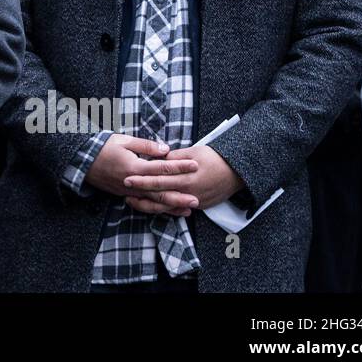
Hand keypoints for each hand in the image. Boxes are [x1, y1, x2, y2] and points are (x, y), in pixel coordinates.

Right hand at [85, 134, 198, 215]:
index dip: (180, 166)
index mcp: (134, 166)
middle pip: (161, 191)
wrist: (83, 161)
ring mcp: (129, 191)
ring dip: (172, 206)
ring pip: (154, 202)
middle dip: (180, 194)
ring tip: (189, 209)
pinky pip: (145, 204)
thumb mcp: (124, 140)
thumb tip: (166, 149)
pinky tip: (171, 210)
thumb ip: (146, 146)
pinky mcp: (126, 196)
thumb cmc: (104, 147)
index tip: (195, 165)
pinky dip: (159, 208)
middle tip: (197, 198)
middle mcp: (133, 182)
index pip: (162, 167)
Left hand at [123, 143, 242, 212]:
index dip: (142, 178)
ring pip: (167, 205)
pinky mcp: (199, 206)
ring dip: (148, 204)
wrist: (237, 172)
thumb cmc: (214, 158)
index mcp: (185, 176)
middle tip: (124, 190)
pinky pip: (178, 209)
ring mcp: (194, 201)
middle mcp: (188, 191)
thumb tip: (157, 157)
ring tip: (133, 201)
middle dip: (141, 192)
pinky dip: (164, 208)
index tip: (127, 177)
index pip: (159, 178)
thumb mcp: (193, 152)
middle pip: (160, 193)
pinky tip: (152, 206)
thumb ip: (173, 157)